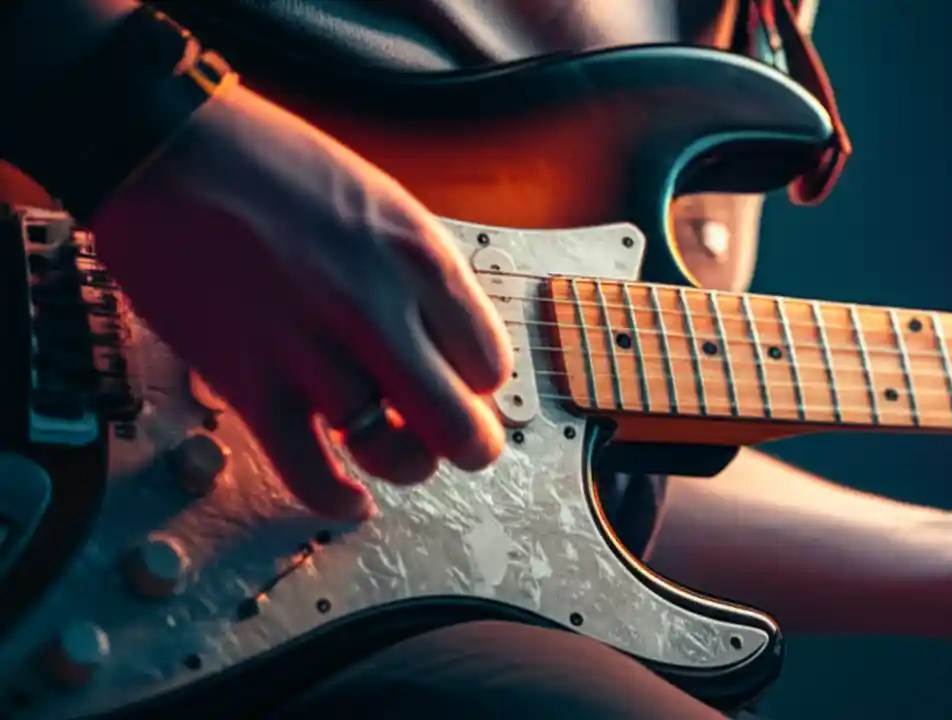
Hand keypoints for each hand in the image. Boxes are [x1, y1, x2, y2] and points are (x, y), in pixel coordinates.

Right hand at [91, 83, 511, 519]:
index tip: (460, 380)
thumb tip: (446, 341)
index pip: (490, 364)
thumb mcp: (383, 202)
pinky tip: (351, 499)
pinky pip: (310, 473)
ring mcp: (313, 352)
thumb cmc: (273, 166)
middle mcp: (376, 310)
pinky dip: (337, 500)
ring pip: (392, 454)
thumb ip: (420, 277)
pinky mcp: (251, 384)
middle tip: (461, 445)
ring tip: (395, 450)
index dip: (479, 383)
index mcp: (419, 259)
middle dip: (469, 445)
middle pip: (457, 424)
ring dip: (403, 463)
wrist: (166, 151)